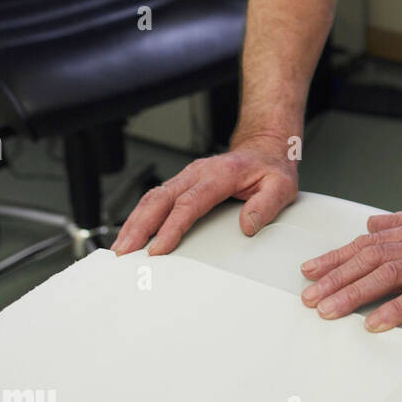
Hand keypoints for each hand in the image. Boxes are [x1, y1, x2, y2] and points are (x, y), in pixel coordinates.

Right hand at [110, 136, 298, 255]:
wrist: (265, 148)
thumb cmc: (270, 168)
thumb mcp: (281, 186)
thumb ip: (266, 205)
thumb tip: (248, 224)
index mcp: (220, 174)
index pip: (189, 202)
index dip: (172, 227)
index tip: (158, 248)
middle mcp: (198, 173)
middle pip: (160, 199)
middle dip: (139, 226)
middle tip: (124, 253)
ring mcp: (187, 177)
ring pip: (152, 198)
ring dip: (133, 222)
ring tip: (120, 249)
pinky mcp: (182, 184)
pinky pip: (156, 199)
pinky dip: (139, 217)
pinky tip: (131, 235)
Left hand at [299, 210, 401, 330]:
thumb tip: (372, 221)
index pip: (367, 242)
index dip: (336, 256)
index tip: (310, 270)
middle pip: (369, 258)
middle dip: (334, 276)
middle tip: (309, 295)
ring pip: (386, 274)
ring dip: (353, 293)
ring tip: (328, 310)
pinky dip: (394, 309)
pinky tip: (374, 323)